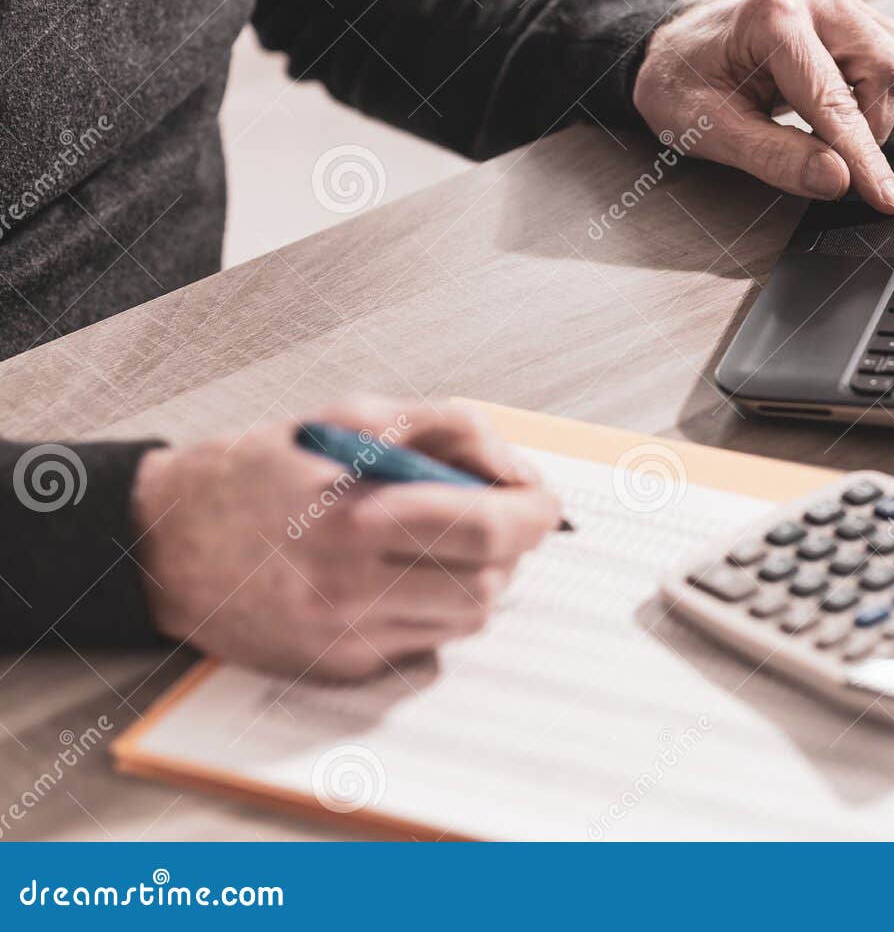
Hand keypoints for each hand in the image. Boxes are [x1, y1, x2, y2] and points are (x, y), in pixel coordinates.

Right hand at [131, 397, 561, 678]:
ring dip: (480, 575)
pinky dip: (437, 606)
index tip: (539, 495)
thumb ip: (444, 430)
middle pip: (490, 578)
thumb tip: (514, 470)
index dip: (534, 510)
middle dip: (515, 543)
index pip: (489, 526)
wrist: (162, 544)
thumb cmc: (257, 473)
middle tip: (504, 515)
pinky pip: (429, 641)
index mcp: (353, 515)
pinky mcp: (339, 666)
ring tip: (444, 541)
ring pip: (469, 615)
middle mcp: (349, 586)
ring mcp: (344, 635)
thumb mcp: (349, 418)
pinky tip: (404, 574)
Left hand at [633, 0, 893, 212]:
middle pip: (890, 71)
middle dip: (871, 132)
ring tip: (835, 132)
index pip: (835, 99)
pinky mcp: (859, 17)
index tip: (886, 199)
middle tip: (827, 157)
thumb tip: (838, 179)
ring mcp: (842, 1)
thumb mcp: (712, 130)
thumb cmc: (683, 84)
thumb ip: (776, 157)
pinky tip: (854, 112)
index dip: (864, 157)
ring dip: (887, 114)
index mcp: (773, 16)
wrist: (675, 51)